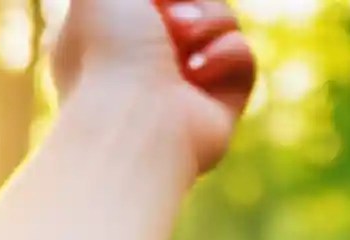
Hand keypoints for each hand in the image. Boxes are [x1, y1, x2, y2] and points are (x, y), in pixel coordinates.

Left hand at [53, 0, 255, 171]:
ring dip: (209, 23)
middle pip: (195, 3)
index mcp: (112, 31)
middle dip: (190, 2)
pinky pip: (243, 57)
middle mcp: (150, 57)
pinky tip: (198, 77)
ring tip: (184, 48)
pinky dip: (226, 57)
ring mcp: (187, 82)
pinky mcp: (221, 104)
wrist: (134, 118)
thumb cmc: (107, 50)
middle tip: (172, 22)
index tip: (154, 0)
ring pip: (224, 23)